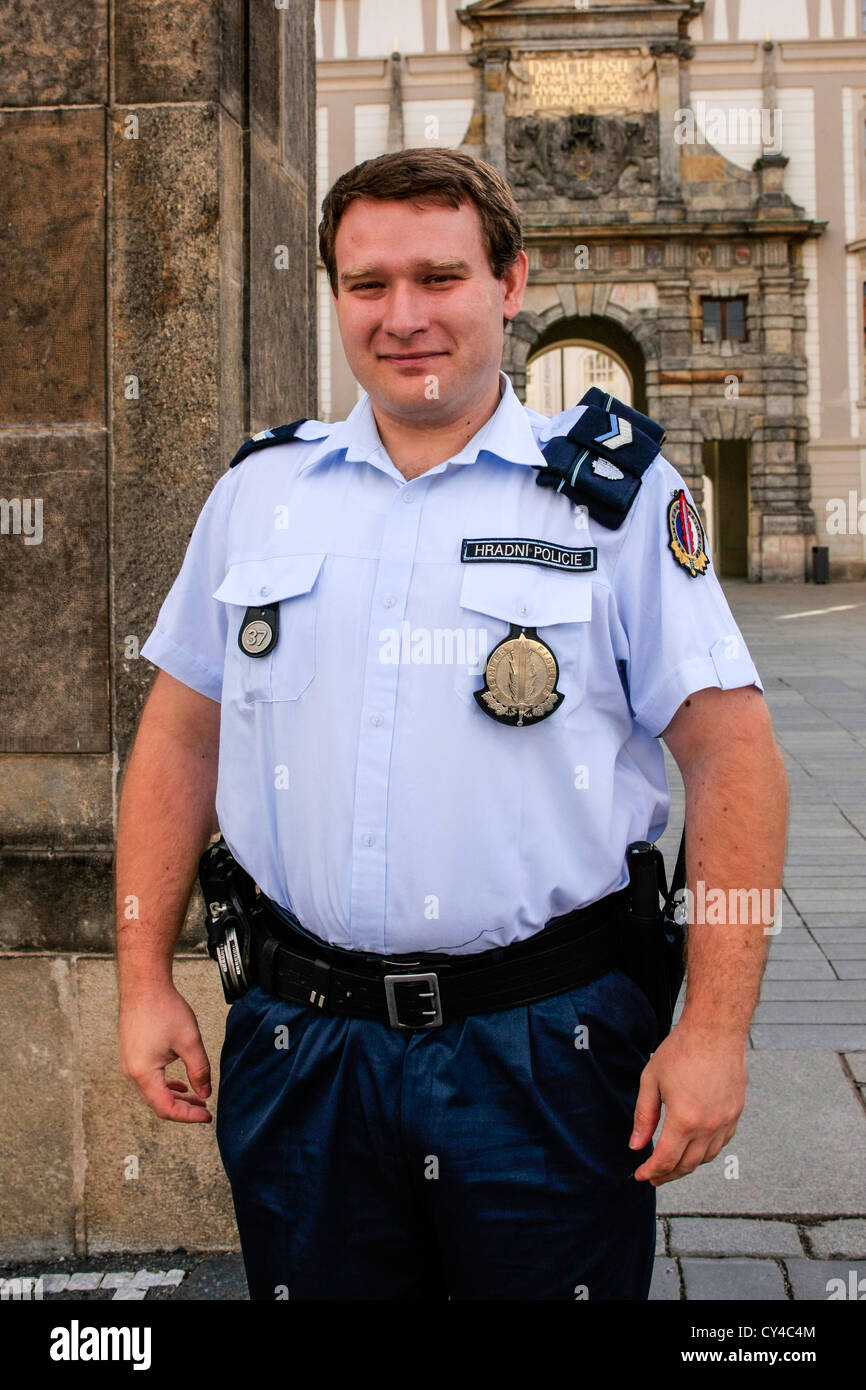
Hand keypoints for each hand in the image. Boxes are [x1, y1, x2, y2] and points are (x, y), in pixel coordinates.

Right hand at [119, 983, 212, 1122]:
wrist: (144, 985)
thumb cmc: (164, 1009)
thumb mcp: (190, 1042)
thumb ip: (199, 1071)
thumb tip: (205, 1094)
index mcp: (144, 1074)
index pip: (167, 1109)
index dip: (189, 1116)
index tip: (207, 1116)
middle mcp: (132, 1073)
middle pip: (158, 1103)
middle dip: (183, 1109)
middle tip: (204, 1111)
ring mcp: (129, 1064)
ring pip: (152, 1092)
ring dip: (174, 1097)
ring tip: (196, 1097)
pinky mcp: (131, 1054)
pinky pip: (148, 1079)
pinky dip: (165, 1086)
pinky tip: (179, 1083)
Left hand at [629, 1020, 746, 1184]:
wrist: (715, 1030)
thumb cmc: (681, 1050)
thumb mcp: (651, 1080)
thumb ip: (643, 1116)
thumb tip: (636, 1145)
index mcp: (684, 1120)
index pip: (665, 1160)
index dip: (650, 1172)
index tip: (640, 1176)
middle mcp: (709, 1126)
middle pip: (687, 1165)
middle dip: (667, 1174)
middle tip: (653, 1176)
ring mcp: (726, 1121)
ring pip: (705, 1157)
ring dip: (687, 1165)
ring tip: (671, 1164)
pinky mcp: (736, 1113)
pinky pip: (721, 1143)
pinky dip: (705, 1151)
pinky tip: (693, 1147)